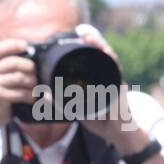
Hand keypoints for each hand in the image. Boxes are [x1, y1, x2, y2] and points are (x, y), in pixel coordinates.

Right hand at [0, 40, 36, 132]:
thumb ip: (6, 64)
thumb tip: (28, 52)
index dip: (12, 45)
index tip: (25, 45)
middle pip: (13, 63)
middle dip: (29, 67)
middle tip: (36, 74)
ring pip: (18, 78)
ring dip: (32, 83)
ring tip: (36, 89)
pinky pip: (18, 93)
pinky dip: (29, 96)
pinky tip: (32, 99)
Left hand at [71, 23, 144, 151]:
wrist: (118, 133)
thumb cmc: (100, 119)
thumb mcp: (77, 109)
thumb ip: (61, 101)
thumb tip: (44, 95)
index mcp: (96, 78)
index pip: (91, 57)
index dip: (86, 45)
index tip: (77, 33)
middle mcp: (107, 76)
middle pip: (101, 52)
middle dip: (93, 40)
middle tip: (82, 30)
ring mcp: (115, 80)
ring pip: (108, 57)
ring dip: (99, 45)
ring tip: (88, 35)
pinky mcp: (119, 86)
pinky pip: (115, 69)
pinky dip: (110, 59)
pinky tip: (105, 51)